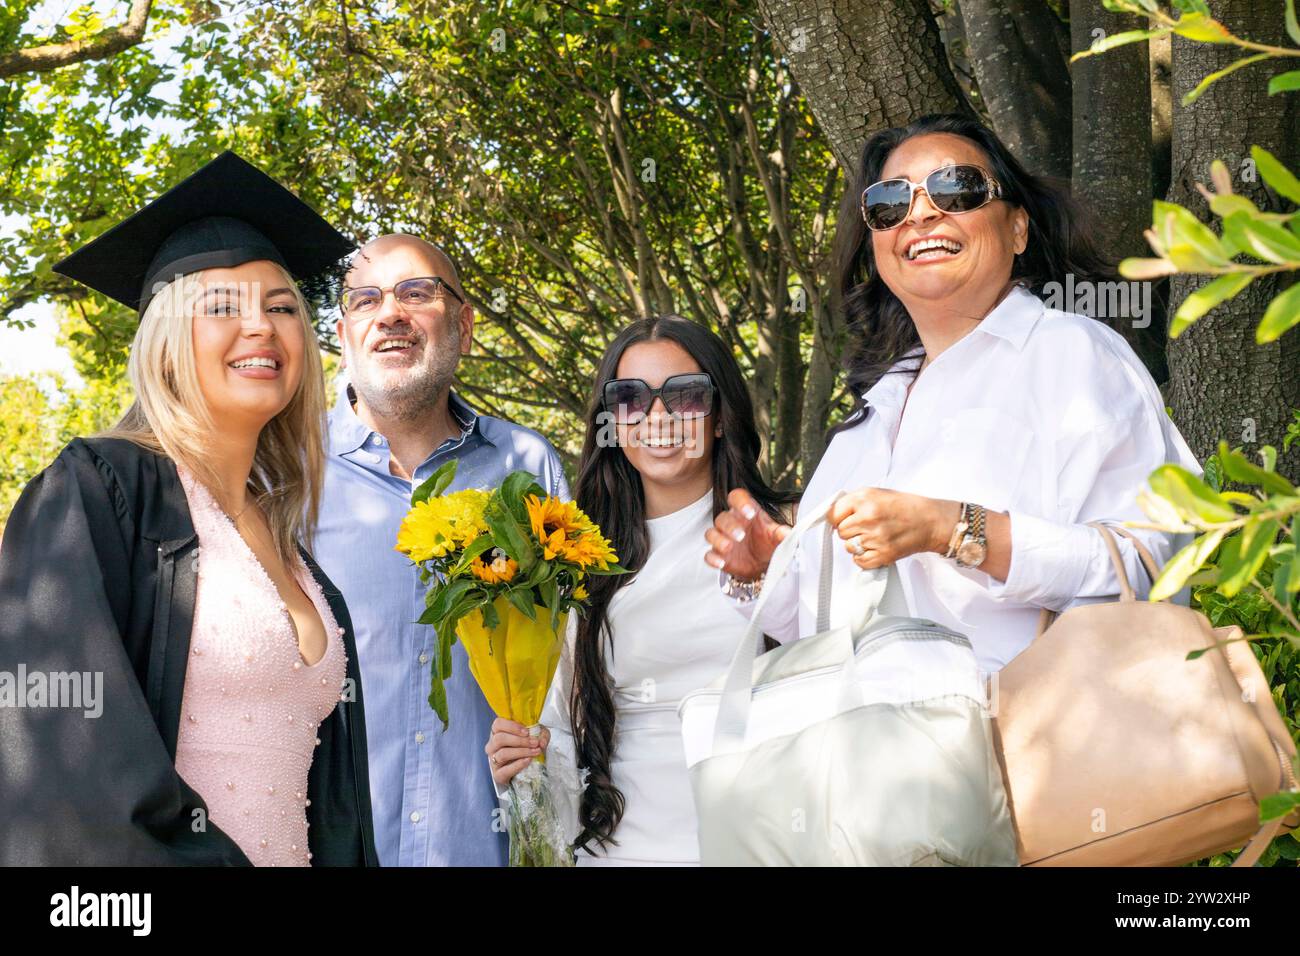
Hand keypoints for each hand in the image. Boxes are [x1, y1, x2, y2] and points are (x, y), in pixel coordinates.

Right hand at [486, 718, 548, 786]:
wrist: (526, 768)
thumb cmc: (527, 746)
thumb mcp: (537, 736)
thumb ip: (541, 735)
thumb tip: (541, 742)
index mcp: (498, 731)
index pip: (498, 724)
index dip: (512, 726)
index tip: (526, 731)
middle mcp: (492, 745)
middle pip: (499, 739)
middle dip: (520, 741)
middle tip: (535, 743)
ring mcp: (493, 760)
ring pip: (503, 754)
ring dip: (521, 752)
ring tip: (535, 752)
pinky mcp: (498, 774)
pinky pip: (504, 770)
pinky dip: (518, 765)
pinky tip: (528, 760)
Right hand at [704, 488, 792, 580]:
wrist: (763, 565)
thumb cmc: (768, 543)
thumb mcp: (778, 537)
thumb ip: (783, 534)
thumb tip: (789, 534)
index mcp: (746, 512)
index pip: (737, 497)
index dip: (740, 502)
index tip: (750, 512)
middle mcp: (732, 523)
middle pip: (722, 517)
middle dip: (730, 526)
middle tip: (741, 535)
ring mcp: (723, 539)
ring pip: (711, 533)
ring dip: (718, 539)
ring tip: (729, 547)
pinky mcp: (719, 555)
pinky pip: (708, 554)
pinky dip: (712, 558)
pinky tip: (721, 562)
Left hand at [828, 488, 958, 569]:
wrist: (930, 521)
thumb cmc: (904, 506)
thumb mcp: (876, 493)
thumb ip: (853, 502)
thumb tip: (832, 514)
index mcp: (864, 499)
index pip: (833, 514)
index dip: (838, 518)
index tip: (845, 519)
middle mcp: (868, 517)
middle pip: (840, 532)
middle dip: (850, 530)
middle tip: (865, 527)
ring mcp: (875, 537)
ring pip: (849, 547)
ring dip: (857, 544)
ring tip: (873, 537)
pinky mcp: (883, 554)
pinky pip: (859, 561)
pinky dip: (864, 557)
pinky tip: (875, 548)